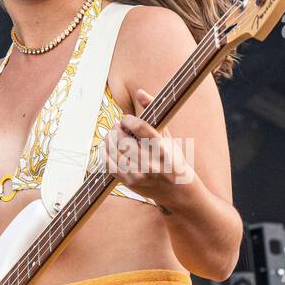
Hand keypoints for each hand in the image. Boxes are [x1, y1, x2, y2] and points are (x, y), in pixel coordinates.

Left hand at [103, 88, 194, 206]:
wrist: (177, 192)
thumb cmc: (172, 159)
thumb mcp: (167, 136)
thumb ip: (153, 113)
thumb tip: (139, 91)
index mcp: (163, 149)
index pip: (140, 128)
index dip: (128, 120)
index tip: (127, 120)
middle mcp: (151, 163)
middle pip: (123, 140)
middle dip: (116, 129)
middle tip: (118, 127)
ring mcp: (139, 175)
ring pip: (114, 151)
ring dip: (109, 140)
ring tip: (113, 136)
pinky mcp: (130, 183)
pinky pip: (109, 165)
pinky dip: (106, 154)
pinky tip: (110, 149)